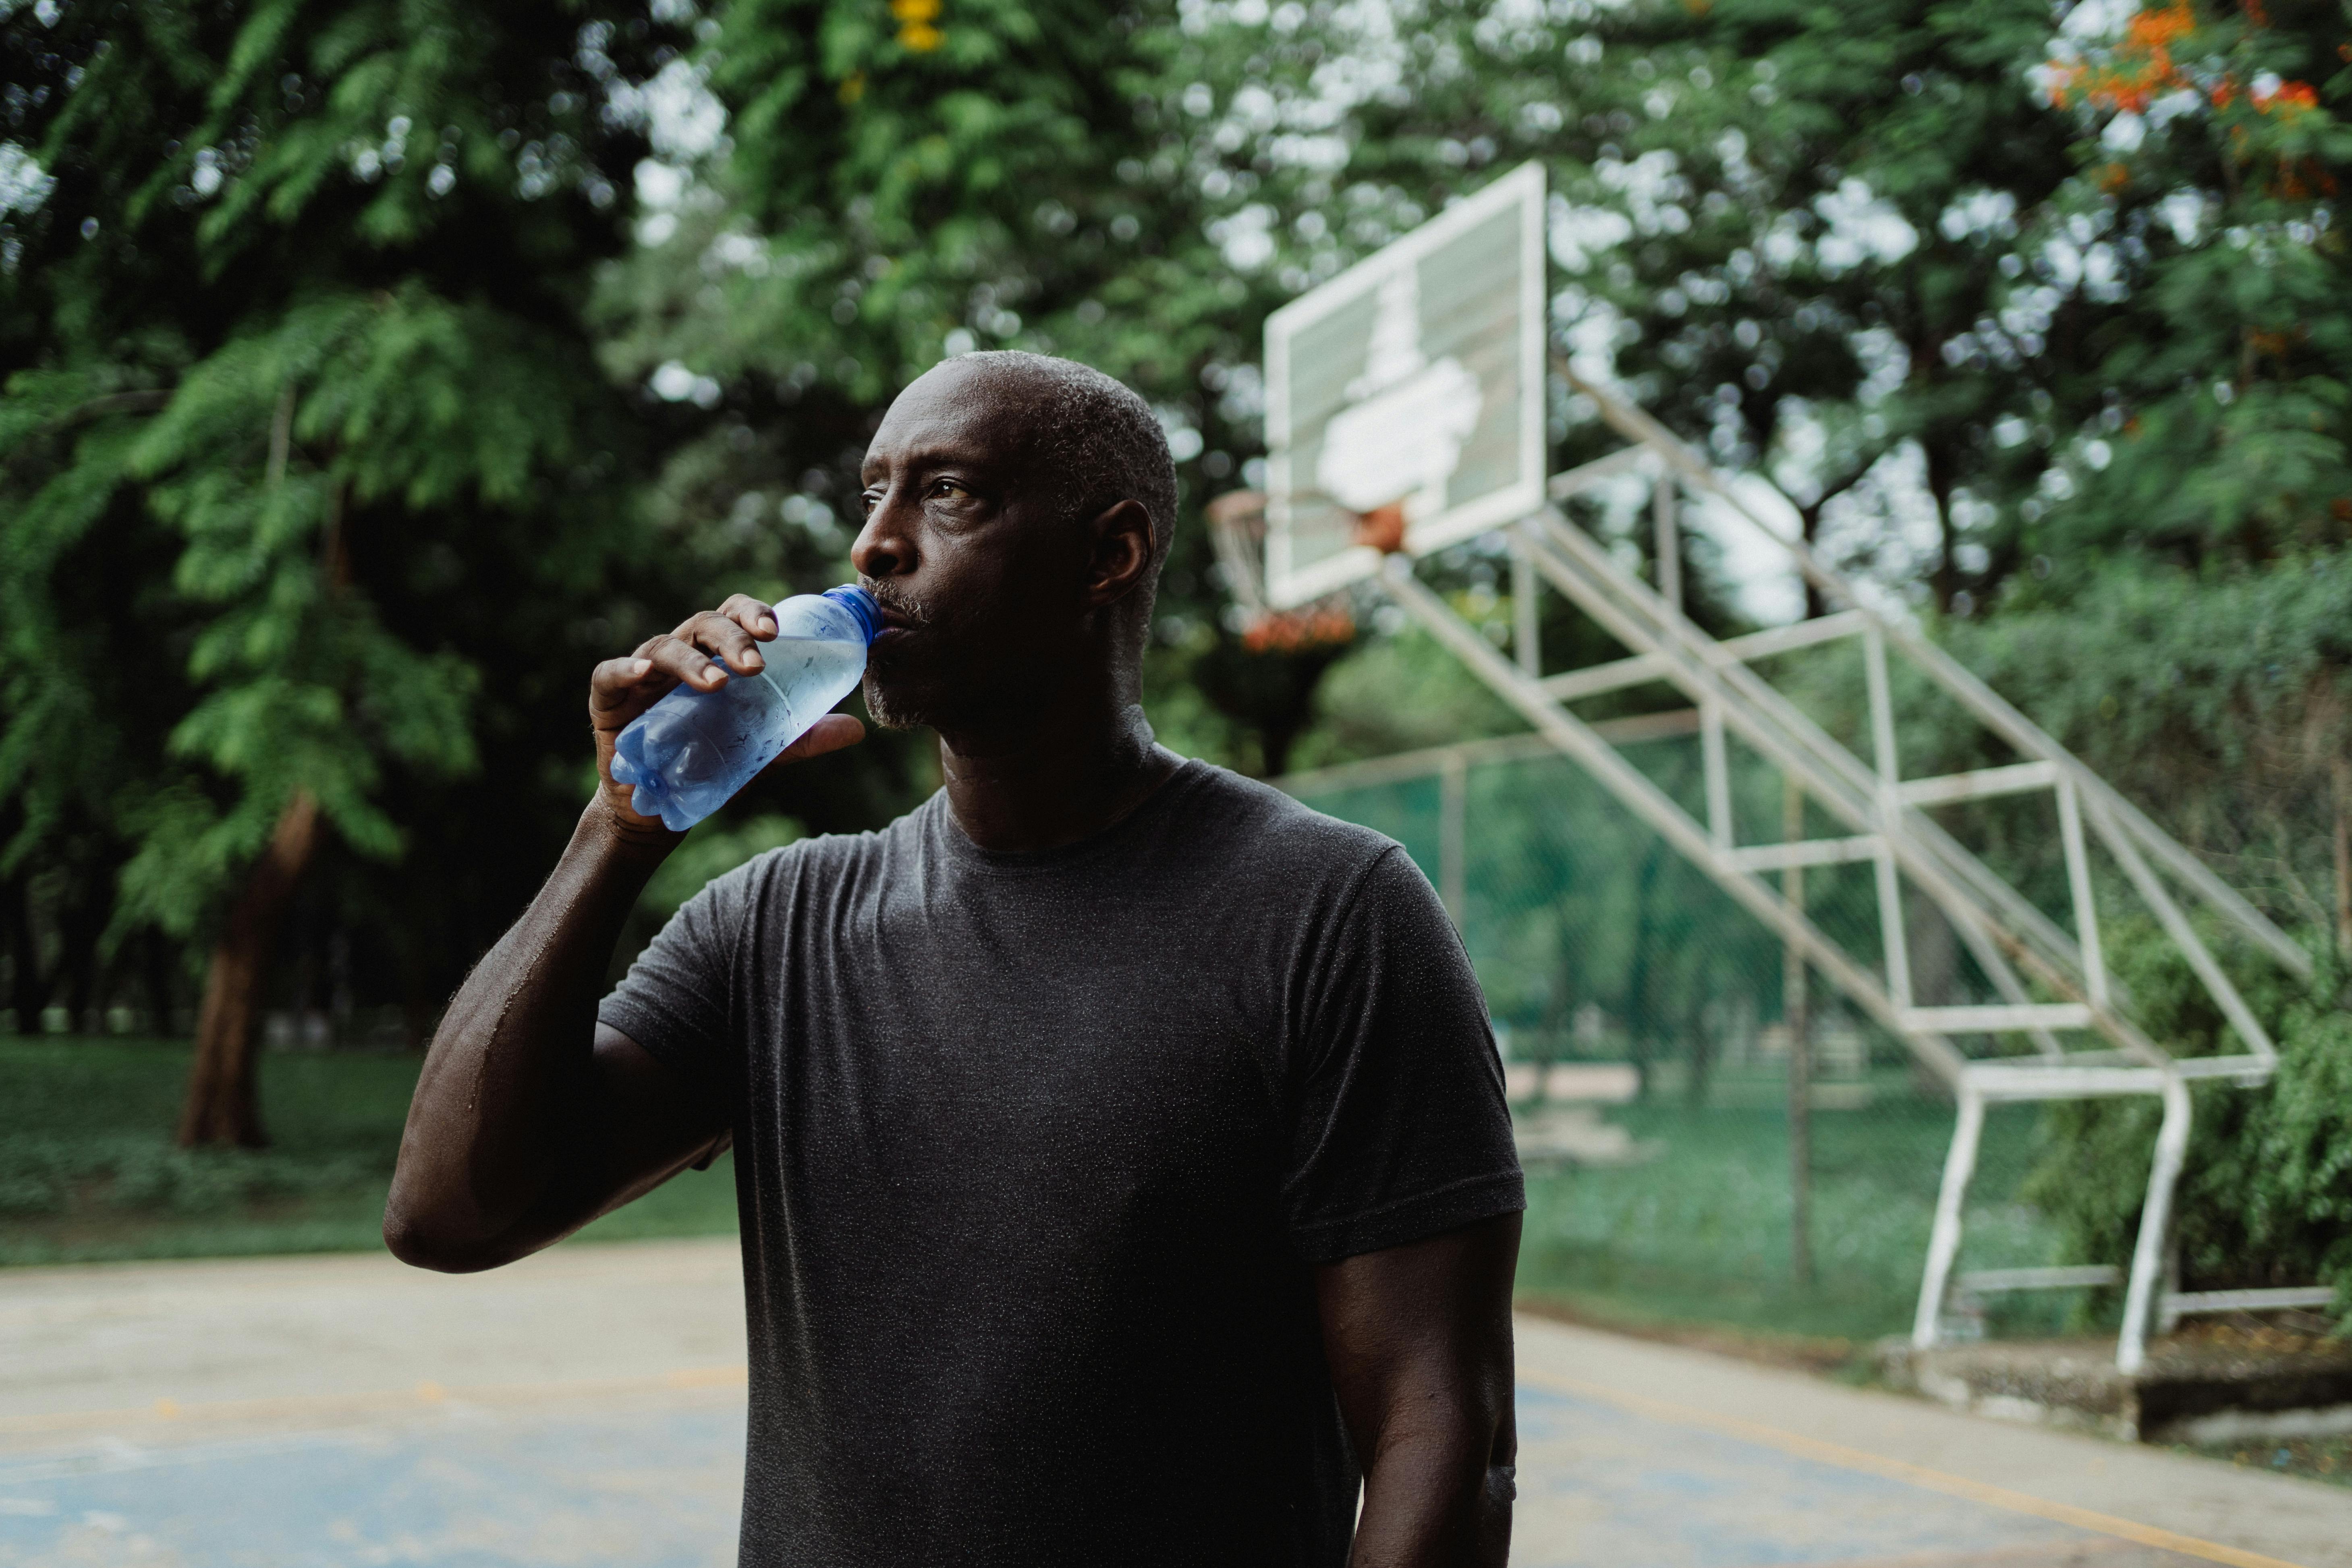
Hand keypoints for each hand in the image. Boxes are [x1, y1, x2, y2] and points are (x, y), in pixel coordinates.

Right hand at [588, 594, 865, 839]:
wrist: (656, 808)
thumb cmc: (708, 763)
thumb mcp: (760, 751)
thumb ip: (802, 737)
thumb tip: (857, 729)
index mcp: (716, 656)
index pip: (735, 616)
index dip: (753, 613)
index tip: (777, 632)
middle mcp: (680, 655)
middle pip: (704, 625)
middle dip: (732, 638)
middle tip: (757, 664)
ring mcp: (643, 674)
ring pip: (664, 647)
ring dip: (693, 661)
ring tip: (717, 683)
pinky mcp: (608, 698)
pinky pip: (611, 674)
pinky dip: (626, 670)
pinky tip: (643, 676)